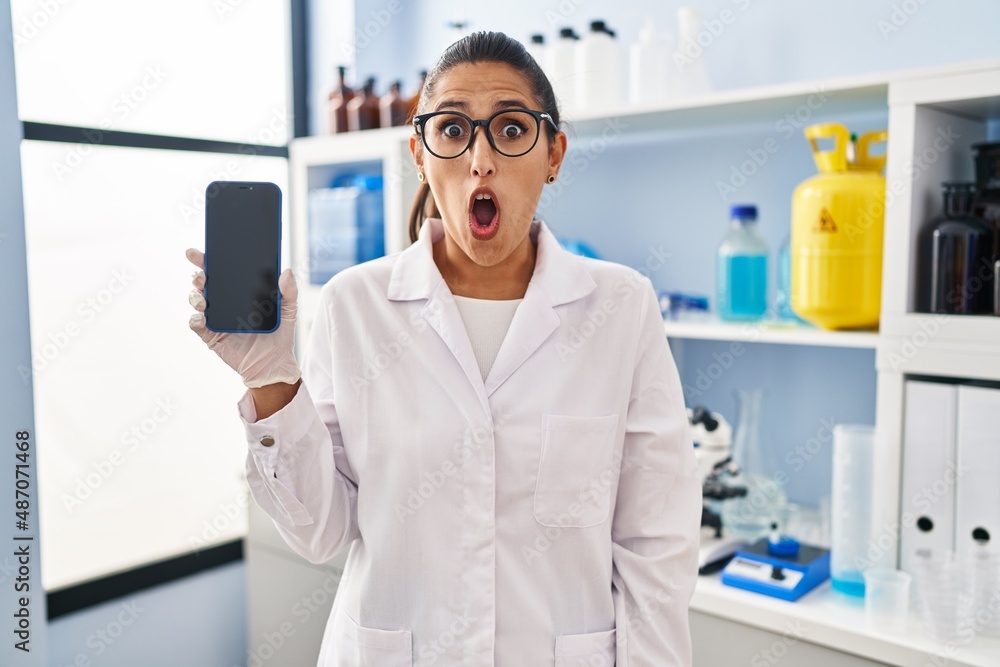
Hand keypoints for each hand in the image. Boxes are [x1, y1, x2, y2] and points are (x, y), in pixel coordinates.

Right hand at [185, 247, 301, 388]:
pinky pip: (197, 326)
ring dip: (195, 296)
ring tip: (202, 299)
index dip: (207, 260)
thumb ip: (289, 292)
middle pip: (204, 283)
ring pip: (196, 301)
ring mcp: (215, 318)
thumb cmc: (280, 334)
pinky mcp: (212, 336)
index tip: (198, 252)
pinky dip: (195, 320)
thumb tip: (287, 271)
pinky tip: (201, 318)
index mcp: (238, 291)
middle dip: (197, 275)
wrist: (275, 363)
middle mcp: (223, 302)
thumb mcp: (288, 311)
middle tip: (201, 275)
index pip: (220, 271)